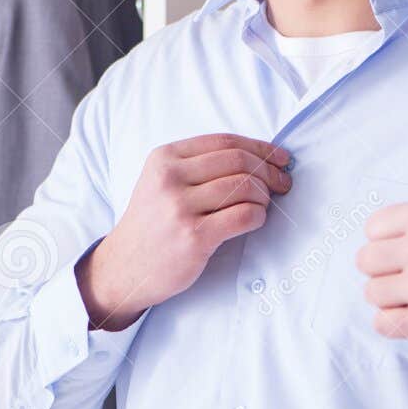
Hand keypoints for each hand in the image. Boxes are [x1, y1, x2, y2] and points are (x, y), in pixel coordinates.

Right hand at [78, 133, 291, 330]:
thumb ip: (199, 165)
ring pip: (244, 187)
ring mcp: (180, 208)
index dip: (260, 148)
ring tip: (263, 205)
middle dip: (269, 171)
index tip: (280, 159)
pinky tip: (255, 220)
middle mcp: (169, 178)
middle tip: (282, 183)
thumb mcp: (162, 181)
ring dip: (264, 195)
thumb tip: (259, 156)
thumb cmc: (153, 223)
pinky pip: (244, 215)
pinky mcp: (194, 237)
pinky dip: (259, 215)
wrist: (125, 266)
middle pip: (238, 161)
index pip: (224, 142)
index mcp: (164, 158)